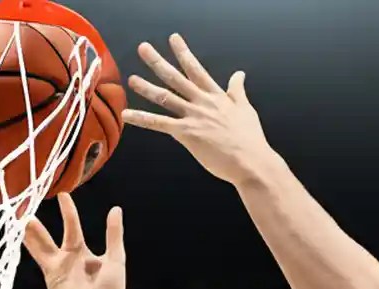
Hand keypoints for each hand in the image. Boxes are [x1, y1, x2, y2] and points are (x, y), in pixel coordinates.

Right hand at [23, 193, 125, 288]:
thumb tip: (116, 209)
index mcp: (82, 252)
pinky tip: (20, 235)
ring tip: (20, 218)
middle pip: (50, 235)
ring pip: (40, 246)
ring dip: (30, 233)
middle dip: (39, 224)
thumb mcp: (115, 259)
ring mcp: (57, 267)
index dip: (68, 211)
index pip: (72, 226)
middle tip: (28, 206)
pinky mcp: (50, 276)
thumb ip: (113, 235)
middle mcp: (67, 258)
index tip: (62, 195)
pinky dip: (30, 246)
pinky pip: (38, 258)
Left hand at [122, 34, 275, 185]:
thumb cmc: (250, 139)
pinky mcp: (187, 133)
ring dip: (146, 87)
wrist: (251, 160)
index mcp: (216, 96)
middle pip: (176, 78)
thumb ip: (237, 90)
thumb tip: (239, 74)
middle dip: (158, 62)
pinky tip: (127, 115)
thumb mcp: (246, 108)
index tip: (173, 39)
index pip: (196, 69)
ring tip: (132, 79)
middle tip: (143, 49)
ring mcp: (193, 116)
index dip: (183, 53)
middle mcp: (202, 102)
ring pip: (165, 97)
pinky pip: (159, 124)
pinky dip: (142, 119)